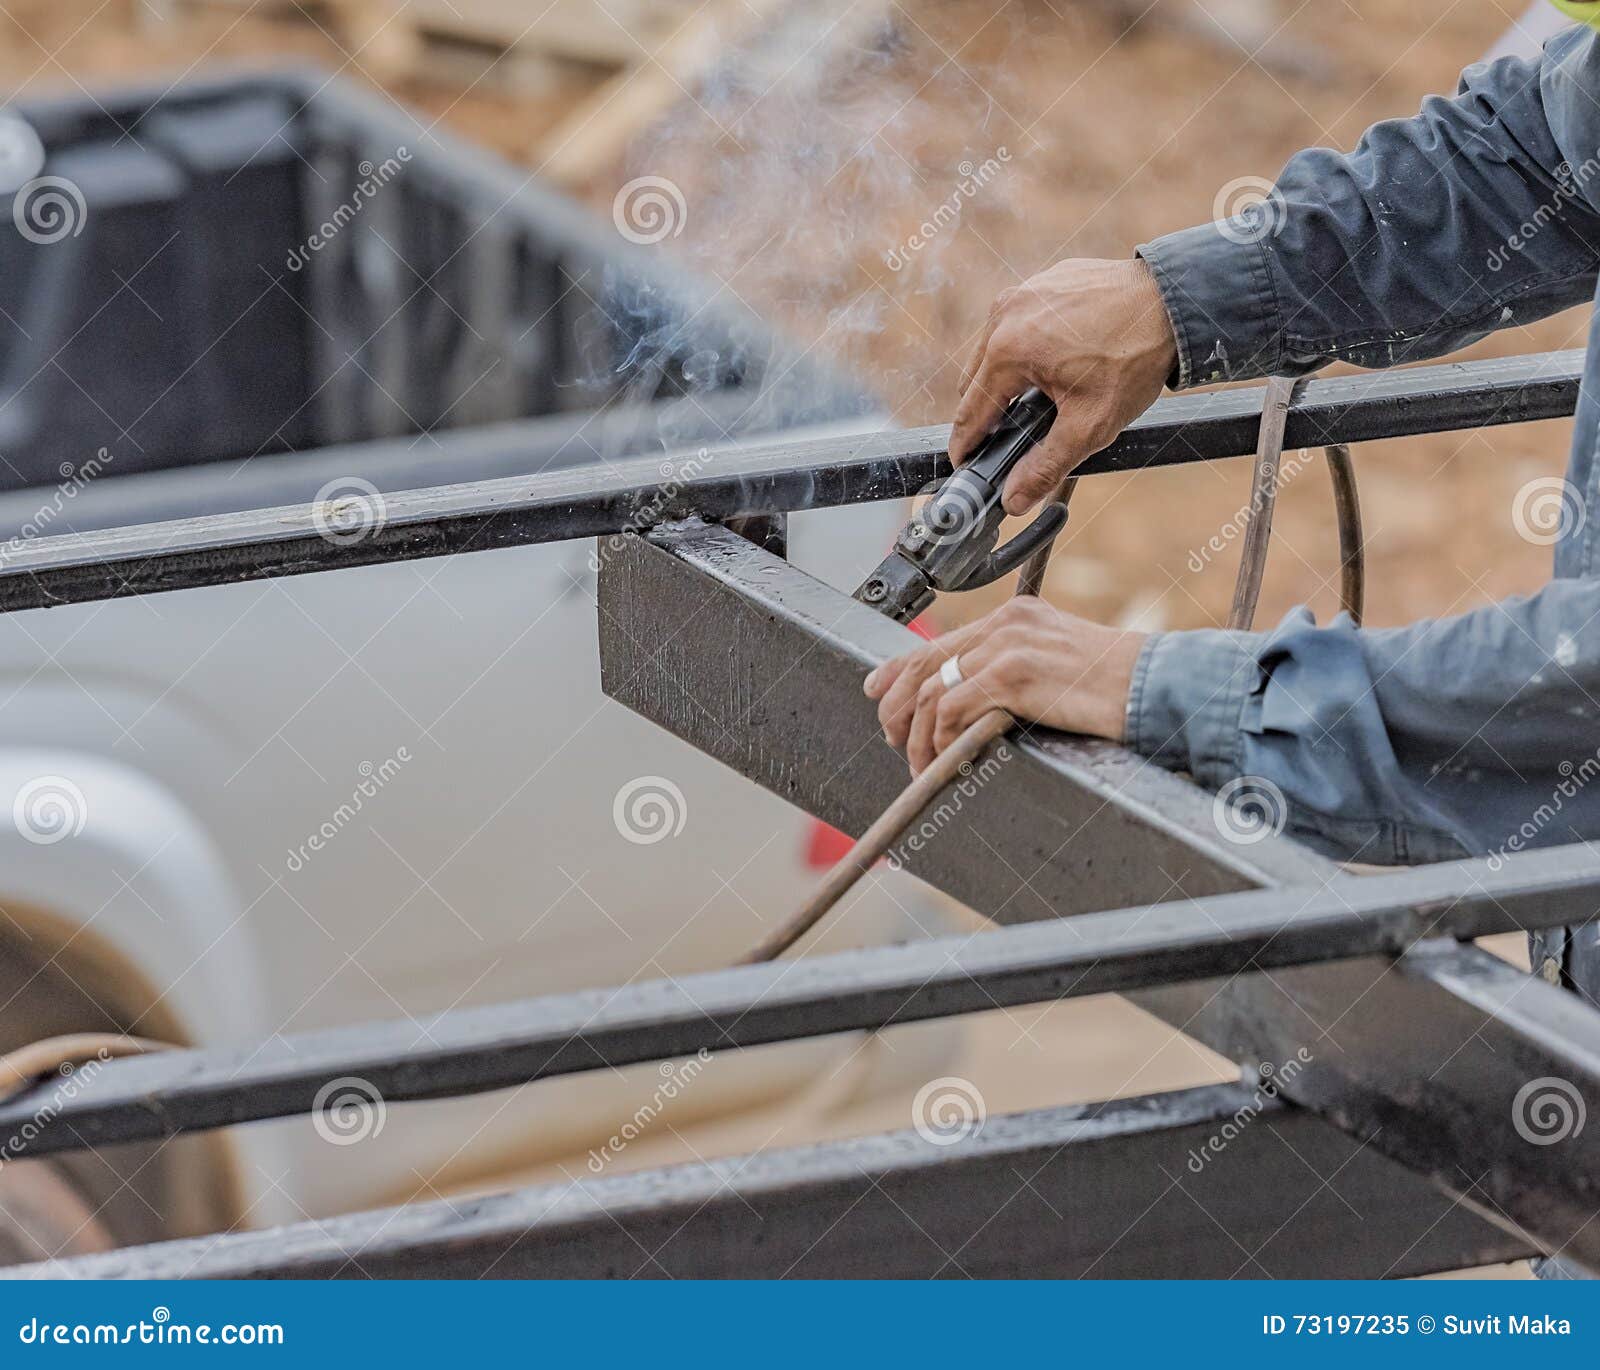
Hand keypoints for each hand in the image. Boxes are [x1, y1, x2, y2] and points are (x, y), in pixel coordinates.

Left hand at [862, 596, 1146, 775]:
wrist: (1157, 686)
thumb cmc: (1117, 687)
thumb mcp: (1057, 666)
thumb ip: (1014, 671)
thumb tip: (974, 702)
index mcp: (1015, 616)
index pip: (941, 640)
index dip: (899, 667)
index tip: (877, 690)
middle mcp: (1006, 623)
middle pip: (926, 663)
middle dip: (898, 707)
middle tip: (893, 740)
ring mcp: (1009, 646)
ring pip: (933, 691)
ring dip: (920, 737)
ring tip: (922, 765)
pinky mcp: (1014, 674)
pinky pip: (954, 709)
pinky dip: (942, 740)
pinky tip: (949, 759)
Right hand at [953, 258, 1176, 513]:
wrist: (1175, 300)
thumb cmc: (1136, 356)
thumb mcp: (1091, 424)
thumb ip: (1045, 466)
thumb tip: (1014, 499)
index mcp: (1008, 350)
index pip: (969, 412)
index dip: (965, 446)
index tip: (964, 465)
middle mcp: (1006, 314)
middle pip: (975, 381)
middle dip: (988, 412)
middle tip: (1010, 438)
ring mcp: (1023, 292)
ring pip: (994, 350)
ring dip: (1005, 378)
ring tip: (1036, 401)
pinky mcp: (1043, 281)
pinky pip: (1019, 323)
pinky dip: (1026, 347)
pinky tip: (1056, 362)